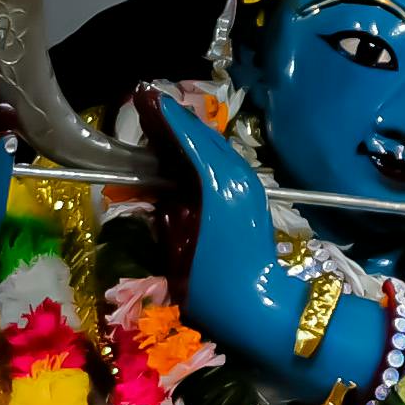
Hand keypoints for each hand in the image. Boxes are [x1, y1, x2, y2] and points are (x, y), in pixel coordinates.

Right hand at [134, 87, 297, 361]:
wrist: (259, 307)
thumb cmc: (213, 285)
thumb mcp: (177, 247)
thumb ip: (164, 209)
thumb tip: (152, 185)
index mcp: (219, 184)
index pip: (189, 138)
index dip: (165, 116)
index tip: (144, 96)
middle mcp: (237, 176)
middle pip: (204, 137)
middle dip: (176, 121)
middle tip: (148, 105)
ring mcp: (248, 185)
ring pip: (215, 149)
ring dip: (189, 136)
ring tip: (161, 125)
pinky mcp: (251, 196)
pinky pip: (222, 164)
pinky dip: (201, 153)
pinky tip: (183, 156)